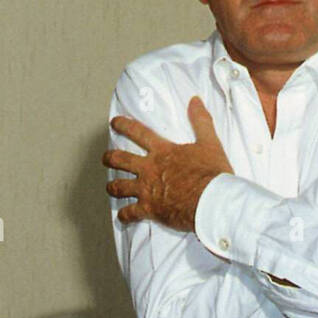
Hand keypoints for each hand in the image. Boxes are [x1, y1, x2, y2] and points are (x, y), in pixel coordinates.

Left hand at [104, 96, 232, 232]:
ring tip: (110, 188)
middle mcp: (149, 169)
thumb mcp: (209, 143)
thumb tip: (195, 100)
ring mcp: (146, 190)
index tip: (114, 122)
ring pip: (120, 187)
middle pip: (121, 160)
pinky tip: (123, 217)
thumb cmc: (211, 173)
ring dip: (113, 187)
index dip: (125, 126)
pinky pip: (130, 213)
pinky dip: (125, 216)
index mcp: (162, 152)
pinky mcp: (149, 209)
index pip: (139, 133)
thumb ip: (201, 121)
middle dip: (110, 158)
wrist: (211, 201)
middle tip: (106, 158)